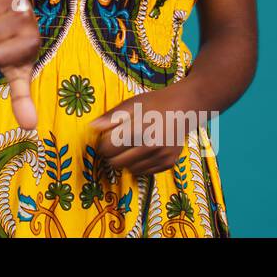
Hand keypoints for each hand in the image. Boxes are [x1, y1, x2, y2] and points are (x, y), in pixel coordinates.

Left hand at [88, 84, 204, 175]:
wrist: (183, 108)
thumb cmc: (153, 103)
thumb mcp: (130, 104)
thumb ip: (111, 117)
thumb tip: (92, 127)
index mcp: (138, 130)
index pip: (107, 149)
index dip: (103, 144)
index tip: (107, 137)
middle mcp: (150, 147)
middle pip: (116, 163)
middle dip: (112, 154)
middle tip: (117, 143)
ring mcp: (160, 157)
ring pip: (129, 170)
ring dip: (126, 160)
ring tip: (132, 145)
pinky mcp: (168, 163)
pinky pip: (144, 172)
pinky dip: (140, 164)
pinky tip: (143, 150)